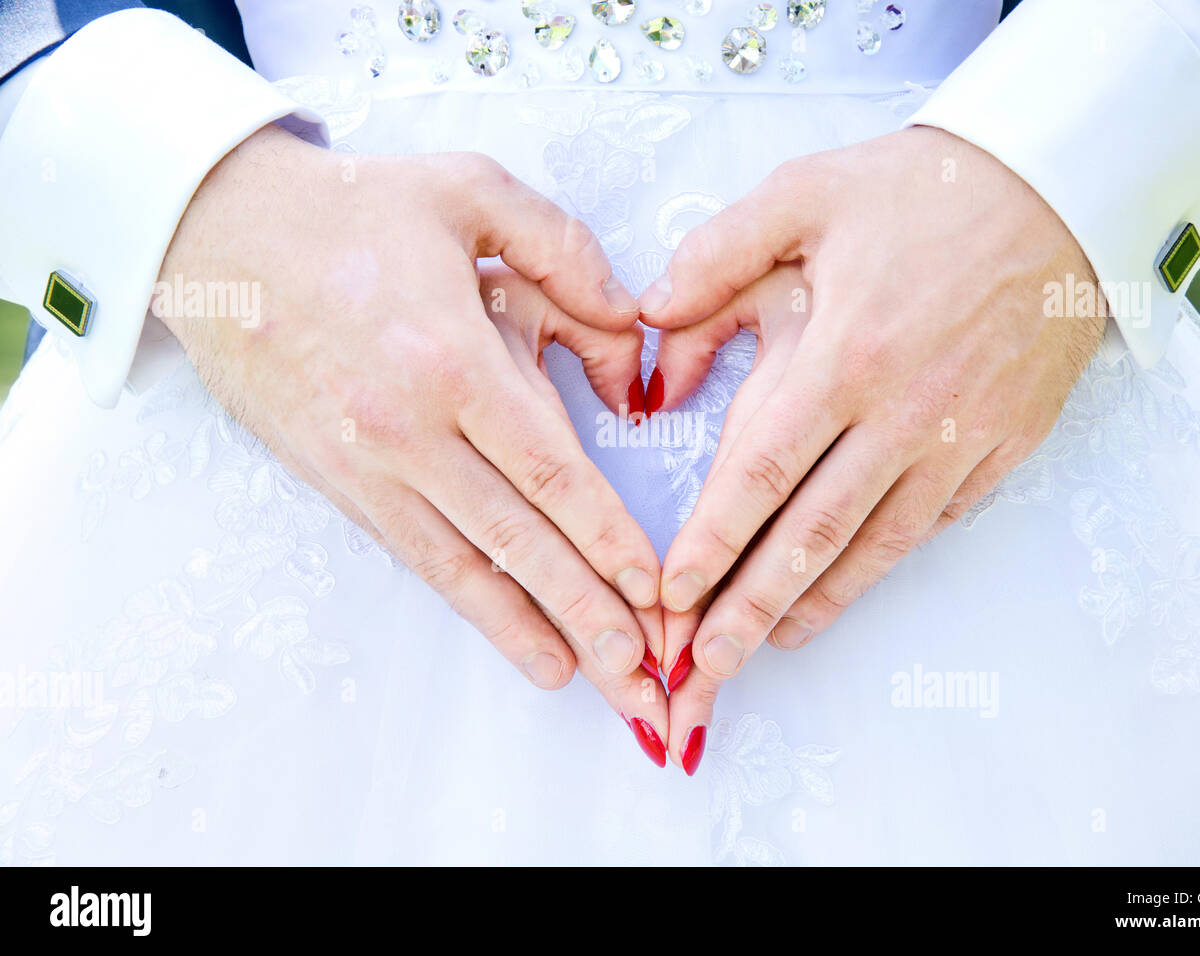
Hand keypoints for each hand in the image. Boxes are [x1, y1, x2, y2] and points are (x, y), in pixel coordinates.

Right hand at [157, 125, 667, 753]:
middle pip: (520, 538)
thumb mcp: (470, 191)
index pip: (550, 470)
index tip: (657, 589)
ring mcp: (373, 466)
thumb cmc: (353, 211)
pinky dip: (478, 608)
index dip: (607, 537)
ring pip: (471, 566)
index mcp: (451, 356)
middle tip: (645, 677)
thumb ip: (563, 251)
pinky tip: (526, 645)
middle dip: (590, 611)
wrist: (219, 238)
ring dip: (539, 630)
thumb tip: (629, 328)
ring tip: (596, 683)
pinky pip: (422, 559)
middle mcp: (410, 428)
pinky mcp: (343, 485)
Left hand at [639, 127, 1105, 770]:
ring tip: (765, 649)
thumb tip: (651, 319)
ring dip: (815, 604)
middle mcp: (902, 412)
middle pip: (813, 534)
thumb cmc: (924, 190)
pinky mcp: (1003, 446)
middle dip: (750, 609)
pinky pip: (933, 523)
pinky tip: (843, 591)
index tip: (670, 598)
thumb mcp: (805, 194)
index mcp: (844, 353)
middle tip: (704, 671)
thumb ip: (716, 257)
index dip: (712, 542)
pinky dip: (882, 566)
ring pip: (875, 545)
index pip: (762, 472)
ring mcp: (960, 437)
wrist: (1058, 189)